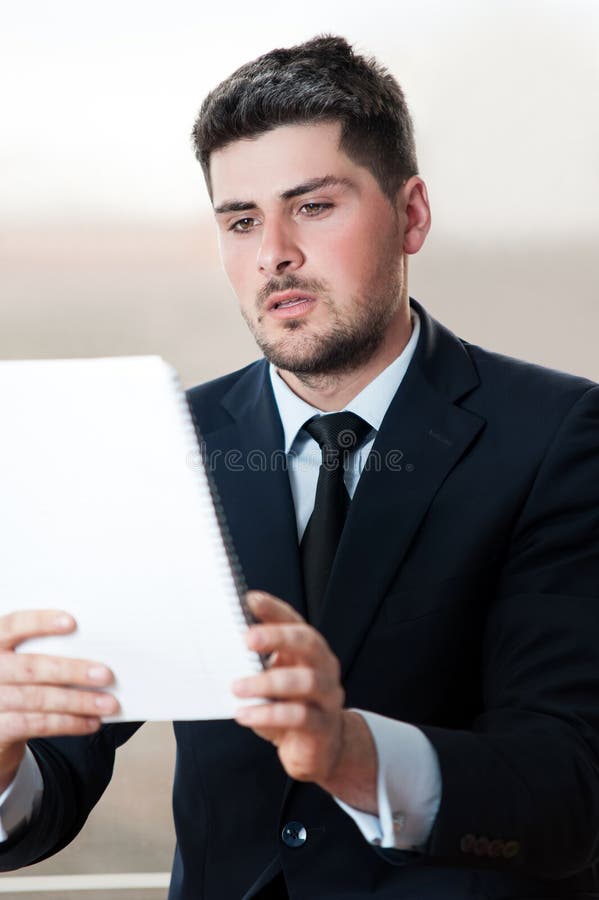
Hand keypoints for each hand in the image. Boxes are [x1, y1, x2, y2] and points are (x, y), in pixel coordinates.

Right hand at [0, 610, 118, 790]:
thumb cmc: (18, 681)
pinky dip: (68, 723)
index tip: (71, 623)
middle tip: (105, 674)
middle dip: (71, 670)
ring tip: (107, 703)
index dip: (39, 623)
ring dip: (78, 701)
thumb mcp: (22, 658)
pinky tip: (91, 722)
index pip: (12, 625)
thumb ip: (45, 648)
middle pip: (30, 668)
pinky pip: (36, 724)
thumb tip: (96, 648)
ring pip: (37, 698)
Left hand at [232, 592, 376, 810]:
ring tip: (237, 687)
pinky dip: (269, 714)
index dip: (274, 609)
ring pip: (305, 680)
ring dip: (267, 682)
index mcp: (309, 650)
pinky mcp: (322, 727)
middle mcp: (324, 668)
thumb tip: (220, 641)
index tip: (250, 599)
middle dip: (278, 637)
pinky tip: (245, 714)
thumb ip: (258, 661)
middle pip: (309, 643)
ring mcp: (327, 697)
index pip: (295, 622)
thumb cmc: (289, 706)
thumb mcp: (273, 679)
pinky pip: (299, 717)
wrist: (318, 749)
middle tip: (247, 638)